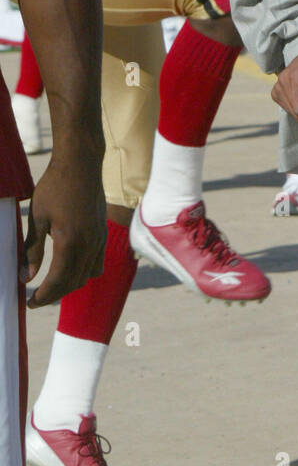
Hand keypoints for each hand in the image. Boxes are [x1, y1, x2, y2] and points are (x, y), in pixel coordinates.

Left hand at [22, 158, 105, 307]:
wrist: (81, 164)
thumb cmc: (55, 187)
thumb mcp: (37, 218)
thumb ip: (32, 250)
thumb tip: (25, 277)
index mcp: (70, 241)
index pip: (58, 280)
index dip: (43, 295)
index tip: (30, 302)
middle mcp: (89, 244)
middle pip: (74, 282)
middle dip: (54, 295)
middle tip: (36, 298)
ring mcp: (99, 239)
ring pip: (87, 276)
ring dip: (69, 285)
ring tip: (51, 286)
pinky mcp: (103, 233)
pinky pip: (97, 263)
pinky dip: (84, 273)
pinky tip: (71, 269)